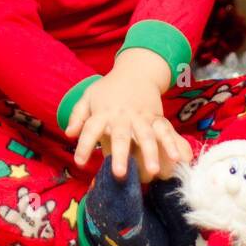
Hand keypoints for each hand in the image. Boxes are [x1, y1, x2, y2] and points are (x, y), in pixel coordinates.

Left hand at [64, 56, 189, 180]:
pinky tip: (177, 158)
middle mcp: (121, 116)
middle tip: (120, 174)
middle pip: (120, 135)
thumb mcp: (89, 96)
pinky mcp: (155, 117)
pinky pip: (164, 131)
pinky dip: (171, 144)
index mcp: (102, 112)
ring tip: (152, 172)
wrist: (135, 71)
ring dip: (149, 153)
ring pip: (145, 135)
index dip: (84, 145)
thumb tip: (68, 133)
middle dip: (120, 154)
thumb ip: (78, 115)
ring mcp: (140, 116)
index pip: (91, 129)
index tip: (79, 162)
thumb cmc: (109, 89)